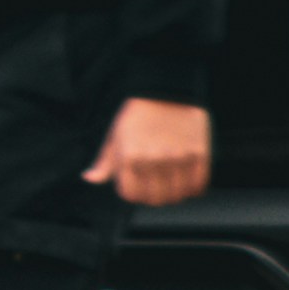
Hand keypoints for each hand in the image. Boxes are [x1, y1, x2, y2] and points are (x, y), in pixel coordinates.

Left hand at [84, 98, 210, 206]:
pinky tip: (187, 179)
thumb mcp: (115, 136)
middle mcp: (154, 160)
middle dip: (154, 196)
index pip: (131, 195)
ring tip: (172, 183)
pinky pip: (198, 186)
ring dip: (174, 194)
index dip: (134, 193)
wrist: (166, 89)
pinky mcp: (199, 154)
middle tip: (156, 186)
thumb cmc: (138, 113)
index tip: (138, 186)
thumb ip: (104, 162)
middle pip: (156, 200)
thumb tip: (90, 178)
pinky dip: (193, 188)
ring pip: (178, 196)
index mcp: (130, 157)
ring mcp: (178, 158)